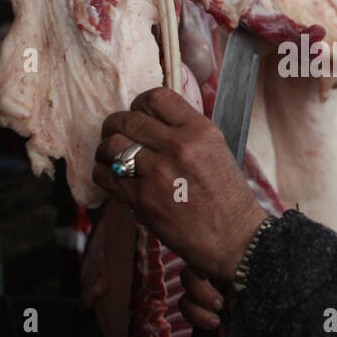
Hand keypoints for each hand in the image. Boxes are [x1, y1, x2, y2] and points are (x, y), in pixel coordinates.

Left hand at [93, 87, 267, 328]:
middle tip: (116, 133)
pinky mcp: (142, 199)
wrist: (234, 239)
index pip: (156, 97)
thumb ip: (186, 132)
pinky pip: (105, 175)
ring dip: (105, 149)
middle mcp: (178, 147)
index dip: (139, 103)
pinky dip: (102, 172)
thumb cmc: (228, 198)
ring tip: (110, 156)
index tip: (138, 113)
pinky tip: (111, 176)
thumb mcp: (217, 150)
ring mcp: (158, 173)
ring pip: (111, 145)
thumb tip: (152, 121)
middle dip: (115, 124)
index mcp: (199, 131)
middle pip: (127, 119)